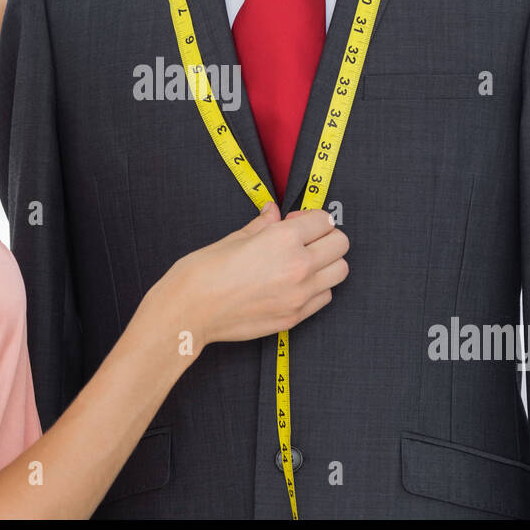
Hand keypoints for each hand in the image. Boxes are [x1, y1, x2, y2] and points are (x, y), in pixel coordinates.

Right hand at [152, 202, 349, 349]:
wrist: (189, 311)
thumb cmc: (203, 272)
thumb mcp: (233, 238)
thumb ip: (263, 224)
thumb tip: (273, 212)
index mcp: (284, 239)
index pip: (324, 219)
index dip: (310, 217)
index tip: (295, 221)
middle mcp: (299, 266)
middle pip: (340, 244)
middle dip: (325, 236)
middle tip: (304, 239)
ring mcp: (299, 295)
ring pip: (340, 271)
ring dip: (327, 262)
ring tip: (303, 262)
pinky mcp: (295, 317)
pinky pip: (325, 297)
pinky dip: (318, 288)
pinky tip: (295, 284)